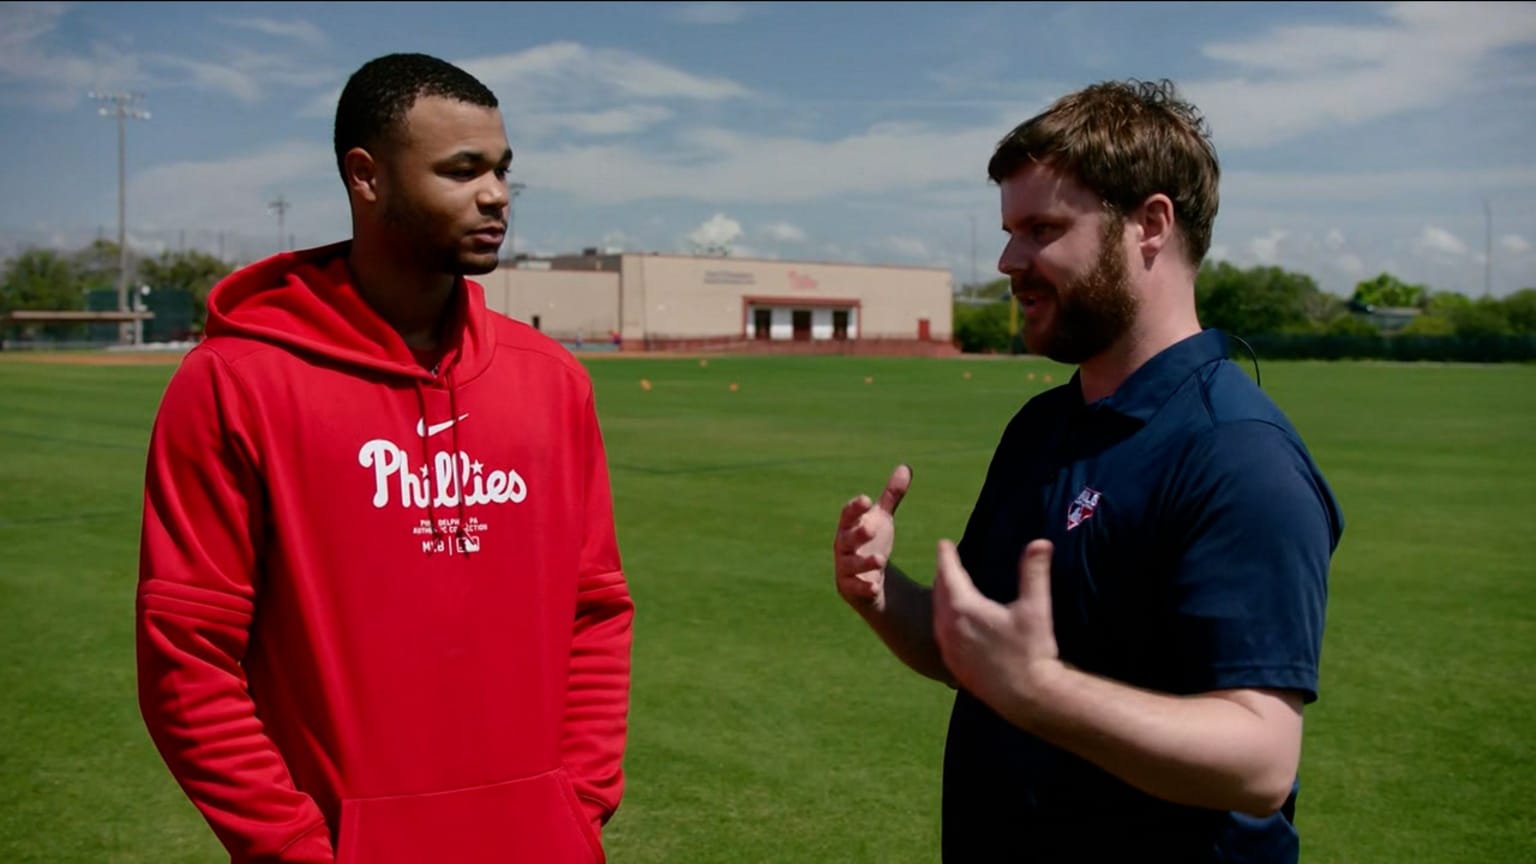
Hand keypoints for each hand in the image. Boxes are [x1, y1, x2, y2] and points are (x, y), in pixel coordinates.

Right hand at [833, 464, 911, 612]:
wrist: (866, 575)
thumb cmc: (871, 541)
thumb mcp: (882, 519)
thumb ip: (891, 496)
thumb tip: (906, 467)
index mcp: (848, 527)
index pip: (848, 515)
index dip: (855, 507)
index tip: (866, 500)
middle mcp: (843, 546)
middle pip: (846, 538)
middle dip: (857, 534)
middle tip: (871, 528)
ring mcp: (845, 568)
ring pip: (851, 565)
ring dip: (865, 562)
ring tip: (881, 560)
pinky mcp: (850, 587)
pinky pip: (854, 588)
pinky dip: (864, 588)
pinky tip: (875, 588)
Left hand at [932, 538, 1063, 720]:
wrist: (1025, 696)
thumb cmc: (1031, 651)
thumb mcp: (1036, 608)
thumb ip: (1035, 573)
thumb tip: (1041, 542)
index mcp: (965, 609)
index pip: (949, 573)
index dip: (947, 556)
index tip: (944, 543)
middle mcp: (950, 627)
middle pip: (940, 593)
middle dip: (943, 575)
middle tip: (946, 562)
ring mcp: (949, 648)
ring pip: (938, 614)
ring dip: (942, 598)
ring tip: (948, 589)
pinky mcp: (953, 664)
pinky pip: (942, 635)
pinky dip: (944, 621)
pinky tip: (952, 624)